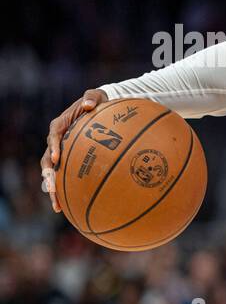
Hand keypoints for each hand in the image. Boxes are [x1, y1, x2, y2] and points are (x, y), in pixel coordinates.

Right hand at [41, 89, 107, 212]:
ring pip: (52, 173)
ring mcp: (61, 153)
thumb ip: (92, 98)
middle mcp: (56, 141)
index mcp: (60, 125)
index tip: (57, 159)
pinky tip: (70, 207)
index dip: (53, 147)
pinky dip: (66, 191)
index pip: (54, 136)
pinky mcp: (69, 162)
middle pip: (48, 160)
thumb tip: (89, 104)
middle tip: (53, 189)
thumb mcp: (96, 96)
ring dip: (53, 189)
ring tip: (57, 205)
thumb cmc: (98, 102)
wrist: (100, 110)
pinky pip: (65, 177)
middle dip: (48, 176)